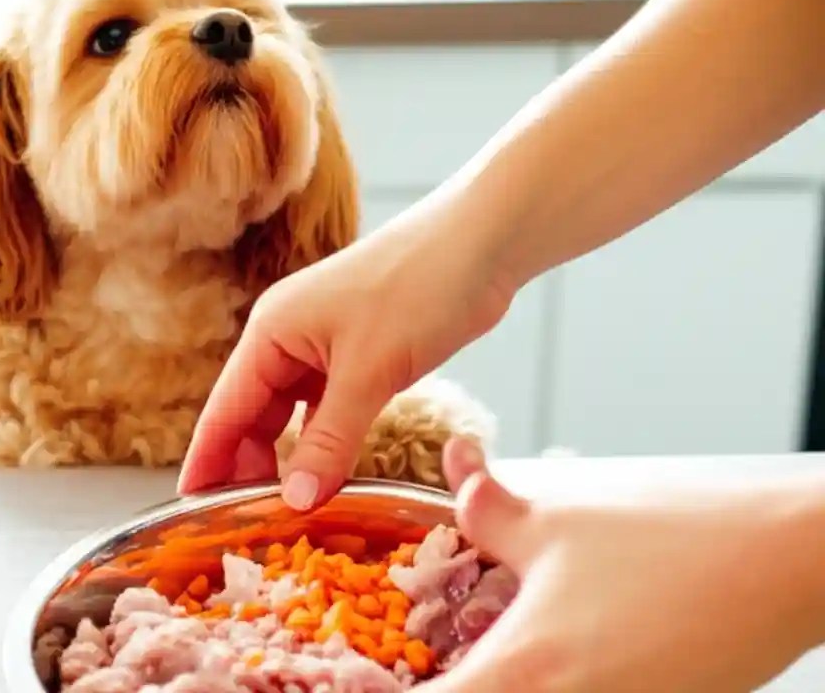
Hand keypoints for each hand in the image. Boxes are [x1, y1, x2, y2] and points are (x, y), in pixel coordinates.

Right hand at [177, 190, 517, 509]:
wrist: (481, 242)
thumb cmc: (419, 290)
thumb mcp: (370, 373)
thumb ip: (329, 440)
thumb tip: (294, 501)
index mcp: (270, 333)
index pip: (224, 412)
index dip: (207, 464)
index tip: (192, 515)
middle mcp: (285, 339)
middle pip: (251, 417)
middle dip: (248, 471)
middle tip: (250, 531)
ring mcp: (320, 346)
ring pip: (289, 416)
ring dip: (289, 460)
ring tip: (288, 513)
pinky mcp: (356, 354)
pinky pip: (324, 409)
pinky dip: (324, 443)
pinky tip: (330, 476)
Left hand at [418, 439, 824, 692]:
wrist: (789, 564)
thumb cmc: (675, 539)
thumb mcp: (558, 518)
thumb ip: (486, 507)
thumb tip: (455, 465)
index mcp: (522, 669)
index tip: (354, 679)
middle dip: (431, 692)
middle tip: (408, 665)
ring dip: (479, 688)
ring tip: (455, 661)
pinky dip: (526, 688)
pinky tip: (524, 662)